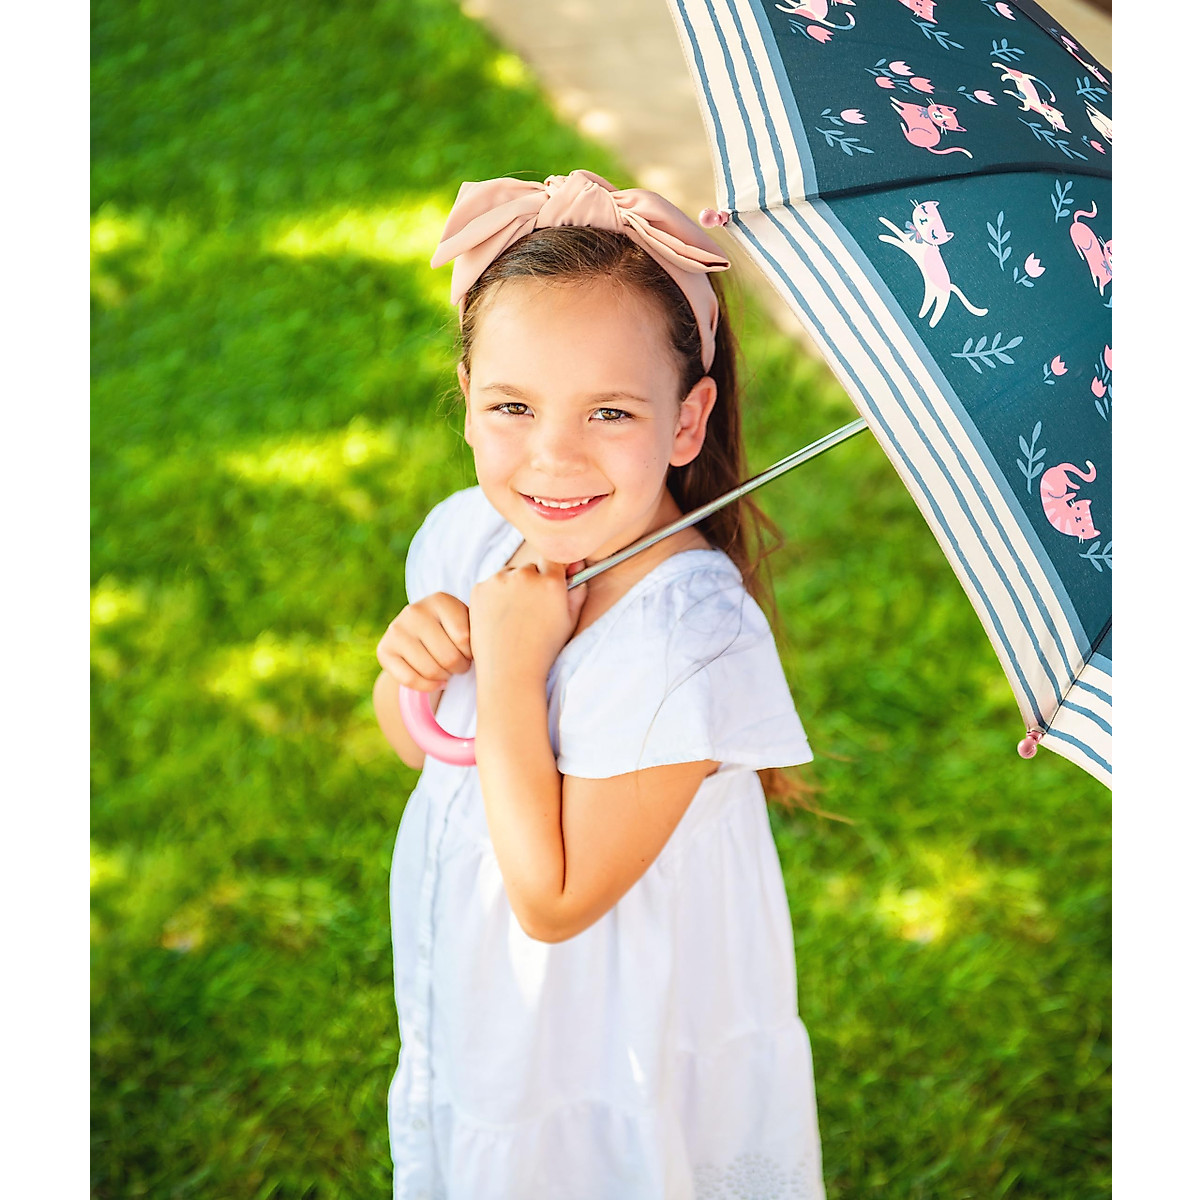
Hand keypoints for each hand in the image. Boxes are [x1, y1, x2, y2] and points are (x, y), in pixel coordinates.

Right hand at [377, 592, 472, 692]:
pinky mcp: (384, 649)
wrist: (418, 635)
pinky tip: (437, 682)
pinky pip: (411, 680)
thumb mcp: (466, 622)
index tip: (471, 652)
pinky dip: (429, 687)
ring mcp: (397, 629)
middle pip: (448, 657)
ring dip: (446, 677)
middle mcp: (415, 611)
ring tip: (449, 671)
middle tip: (461, 666)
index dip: (471, 653)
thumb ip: (478, 629)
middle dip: (460, 668)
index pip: (464, 638)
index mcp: (440, 600)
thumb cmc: (452, 630)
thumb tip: (489, 650)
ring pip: (431, 670)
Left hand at [469, 559, 587, 688]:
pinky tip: (498, 618)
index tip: (551, 582)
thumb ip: (577, 594)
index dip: (552, 571)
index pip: (554, 558)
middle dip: (532, 581)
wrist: (509, 671)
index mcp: (551, 582)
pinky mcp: (479, 589)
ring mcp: (499, 581)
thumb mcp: (569, 623)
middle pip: (530, 568)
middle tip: (530, 608)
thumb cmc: (543, 650)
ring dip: (512, 587)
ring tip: (513, 617)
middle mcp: (525, 576)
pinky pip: (490, 585)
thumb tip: (578, 573)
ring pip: (509, 575)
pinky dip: (493, 596)